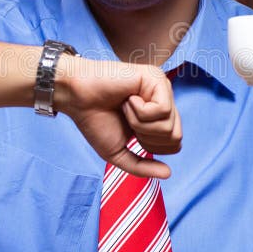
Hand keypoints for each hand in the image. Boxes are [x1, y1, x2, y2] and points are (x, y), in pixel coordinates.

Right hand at [55, 55, 181, 177]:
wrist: (76, 97)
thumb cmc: (95, 120)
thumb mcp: (119, 153)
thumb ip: (142, 166)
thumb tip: (168, 174)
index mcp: (159, 116)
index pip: (175, 144)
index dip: (150, 146)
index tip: (130, 131)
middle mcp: (165, 100)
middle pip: (176, 137)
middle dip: (146, 137)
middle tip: (126, 119)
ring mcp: (162, 87)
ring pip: (169, 125)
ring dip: (139, 123)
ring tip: (125, 107)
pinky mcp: (157, 77)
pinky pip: (163, 110)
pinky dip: (140, 111)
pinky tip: (127, 98)